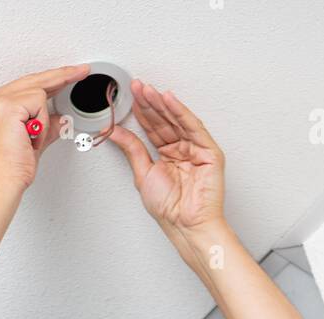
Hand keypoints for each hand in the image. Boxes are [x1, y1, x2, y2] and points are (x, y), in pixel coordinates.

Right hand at [0, 63, 89, 193]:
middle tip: (81, 71)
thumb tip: (61, 120)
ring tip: (30, 142)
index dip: (47, 82)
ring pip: (37, 92)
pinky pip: (38, 102)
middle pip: (30, 81)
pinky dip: (40, 124)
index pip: (22, 87)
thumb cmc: (8, 172)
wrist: (0, 186)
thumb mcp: (31, 143)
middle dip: (59, 77)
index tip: (66, 76)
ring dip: (42, 121)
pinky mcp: (5, 106)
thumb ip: (44, 127)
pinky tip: (30, 139)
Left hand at [109, 80, 225, 234]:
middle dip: (150, 103)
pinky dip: (181, 112)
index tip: (130, 97)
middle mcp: (182, 151)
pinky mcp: (209, 152)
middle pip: (165, 121)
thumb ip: (131, 149)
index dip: (142, 112)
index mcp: (168, 157)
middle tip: (136, 87)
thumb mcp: (142, 174)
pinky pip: (193, 127)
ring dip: (162, 104)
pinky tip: (168, 100)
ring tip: (147, 90)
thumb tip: (113, 131)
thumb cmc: (170, 209)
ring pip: (178, 121)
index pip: (154, 129)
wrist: (186, 225)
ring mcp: (197, 150)